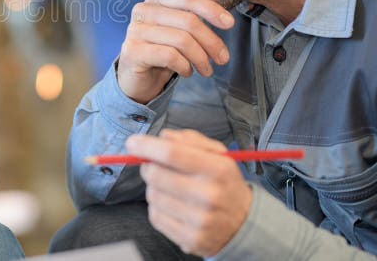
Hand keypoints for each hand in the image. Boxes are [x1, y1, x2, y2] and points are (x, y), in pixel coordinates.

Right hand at [117, 0, 233, 103]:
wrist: (137, 78)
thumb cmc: (161, 52)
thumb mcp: (178, 31)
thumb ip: (193, 16)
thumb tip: (225, 16)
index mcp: (155, 0)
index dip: (211, 9)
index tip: (229, 24)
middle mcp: (143, 11)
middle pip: (188, 21)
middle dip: (211, 41)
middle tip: (223, 58)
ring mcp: (135, 31)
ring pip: (181, 40)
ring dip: (200, 58)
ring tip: (206, 70)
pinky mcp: (132, 51)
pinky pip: (169, 56)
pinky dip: (184, 66)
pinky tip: (186, 72)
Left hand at [127, 129, 251, 256]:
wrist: (244, 223)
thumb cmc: (223, 182)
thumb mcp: (218, 155)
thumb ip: (190, 140)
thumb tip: (162, 136)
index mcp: (218, 169)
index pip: (172, 154)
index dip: (146, 146)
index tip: (132, 143)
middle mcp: (210, 195)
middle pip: (157, 175)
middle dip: (147, 166)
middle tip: (152, 165)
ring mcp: (200, 220)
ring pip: (152, 196)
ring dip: (153, 187)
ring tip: (168, 186)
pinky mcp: (190, 239)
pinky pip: (155, 216)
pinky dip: (157, 206)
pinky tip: (172, 204)